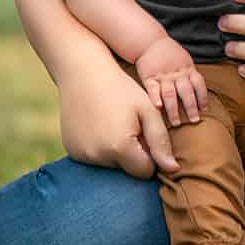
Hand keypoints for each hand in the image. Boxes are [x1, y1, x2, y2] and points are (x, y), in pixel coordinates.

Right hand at [55, 59, 179, 176]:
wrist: (83, 73)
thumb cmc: (122, 90)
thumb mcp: (148, 110)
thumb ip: (161, 142)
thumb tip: (173, 169)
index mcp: (120, 147)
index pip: (145, 172)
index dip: (151, 155)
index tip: (146, 134)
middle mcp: (98, 156)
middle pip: (127, 169)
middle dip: (133, 153)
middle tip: (128, 124)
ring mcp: (81, 155)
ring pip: (110, 164)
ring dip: (116, 151)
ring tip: (113, 122)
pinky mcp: (71, 150)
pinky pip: (93, 158)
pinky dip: (100, 147)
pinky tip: (99, 125)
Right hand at [135, 35, 208, 126]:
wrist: (151, 42)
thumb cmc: (170, 53)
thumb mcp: (185, 60)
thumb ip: (191, 75)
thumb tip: (200, 93)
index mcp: (188, 69)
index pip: (199, 84)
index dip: (203, 97)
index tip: (204, 110)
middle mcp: (177, 73)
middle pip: (186, 92)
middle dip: (191, 107)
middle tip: (194, 120)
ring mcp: (163, 75)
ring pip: (170, 94)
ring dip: (174, 109)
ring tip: (176, 122)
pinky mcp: (149, 77)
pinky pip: (153, 89)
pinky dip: (155, 98)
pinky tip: (158, 107)